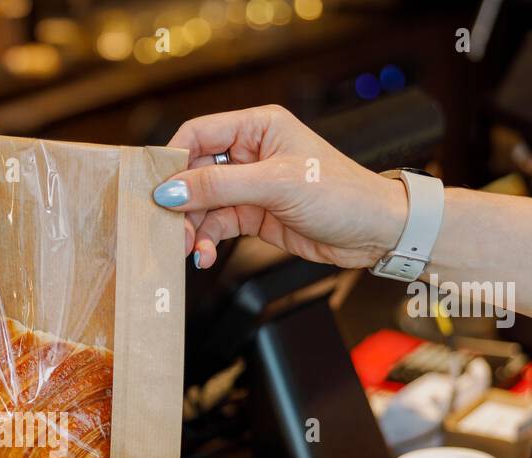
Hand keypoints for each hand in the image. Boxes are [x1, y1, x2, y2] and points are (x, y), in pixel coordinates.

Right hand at [152, 105, 407, 271]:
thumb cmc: (342, 195)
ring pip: (202, 204)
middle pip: (194, 173)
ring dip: (191, 228)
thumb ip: (219, 186)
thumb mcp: (276, 184)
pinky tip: (205, 256)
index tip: (156, 190)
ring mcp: (250, 186)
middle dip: (180, 203)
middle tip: (170, 229)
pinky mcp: (252, 215)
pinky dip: (206, 242)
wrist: (375, 233)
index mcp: (257, 127)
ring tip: (190, 249)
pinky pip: (215, 226)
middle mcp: (250, 153)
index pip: (198, 134)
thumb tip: (171, 191)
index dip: (173, 160)